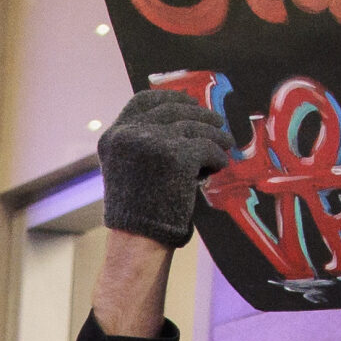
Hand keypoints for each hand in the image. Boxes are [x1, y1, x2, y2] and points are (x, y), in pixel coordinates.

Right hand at [98, 88, 234, 248]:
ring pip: (195, 127)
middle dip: (200, 115)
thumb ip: (144, 142)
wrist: (138, 242)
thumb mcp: (128, 168)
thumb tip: (182, 119)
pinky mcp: (177, 155)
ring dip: (215, 135)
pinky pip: (207, 146)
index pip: (143, 101)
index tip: (188, 102)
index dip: (169, 98)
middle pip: (173, 111)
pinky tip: (221, 164)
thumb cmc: (138, 212)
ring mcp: (153, 142)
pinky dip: (218, 155)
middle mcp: (130, 134)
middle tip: (217, 123)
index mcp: (114, 136)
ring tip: (226, 143)